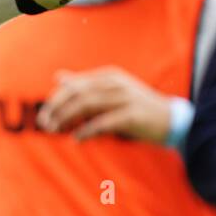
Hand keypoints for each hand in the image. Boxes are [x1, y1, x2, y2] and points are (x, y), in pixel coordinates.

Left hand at [37, 67, 172, 143]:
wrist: (171, 119)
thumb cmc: (136, 107)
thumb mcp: (110, 91)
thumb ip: (84, 85)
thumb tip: (58, 77)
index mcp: (108, 77)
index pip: (74, 85)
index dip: (56, 100)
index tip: (44, 115)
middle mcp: (115, 84)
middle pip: (77, 94)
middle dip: (56, 109)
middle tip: (44, 125)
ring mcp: (124, 98)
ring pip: (86, 105)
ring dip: (66, 118)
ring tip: (55, 131)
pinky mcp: (132, 115)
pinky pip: (102, 122)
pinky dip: (86, 131)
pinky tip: (76, 139)